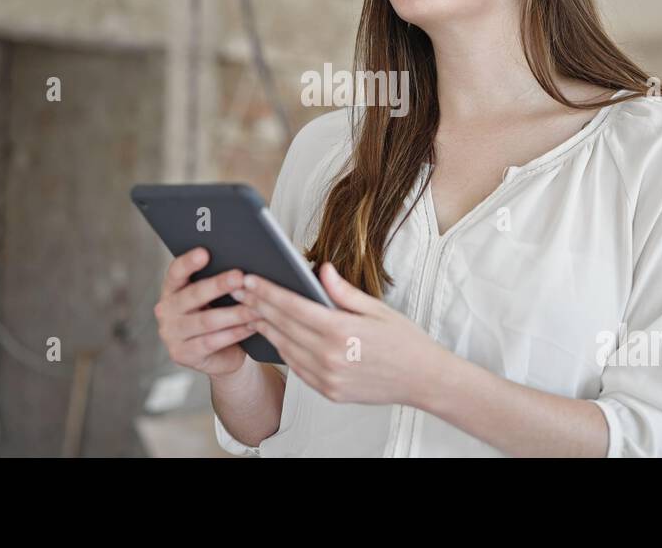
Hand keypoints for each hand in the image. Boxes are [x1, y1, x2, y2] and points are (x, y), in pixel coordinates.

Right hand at [153, 247, 260, 376]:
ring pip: (206, 321)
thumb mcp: (215, 298)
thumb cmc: (219, 316)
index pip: (176, 272)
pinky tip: (251, 326)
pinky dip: (235, 333)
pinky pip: (212, 342)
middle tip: (240, 277)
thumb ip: (219, 281)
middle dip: (218, 285)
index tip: (205, 252)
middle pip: (193, 295)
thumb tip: (242, 267)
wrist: (220, 355)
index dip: (189, 262)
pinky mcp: (182, 354)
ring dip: (234, 313)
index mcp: (171, 289)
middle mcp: (166, 310)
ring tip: (256, 306)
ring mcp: (171, 334)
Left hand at [234, 262, 444, 405]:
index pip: (292, 306)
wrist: (423, 380)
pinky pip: (296, 367)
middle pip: (282, 325)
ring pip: (284, 347)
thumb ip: (344, 292)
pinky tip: (275, 336)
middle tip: (238, 290)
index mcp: (341, 330)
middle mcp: (329, 356)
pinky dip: (282, 349)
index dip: (267, 291)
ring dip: (264, 327)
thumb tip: (321, 270)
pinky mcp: (327, 391)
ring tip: (250, 310)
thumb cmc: (404, 342)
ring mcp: (326, 377)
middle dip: (257, 305)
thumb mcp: (377, 309)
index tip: (250, 279)